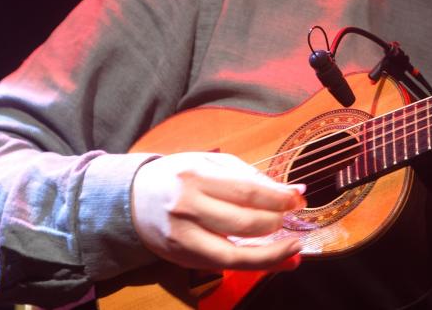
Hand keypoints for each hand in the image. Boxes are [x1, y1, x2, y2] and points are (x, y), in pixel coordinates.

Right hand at [131, 152, 306, 270]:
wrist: (133, 200)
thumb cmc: (178, 177)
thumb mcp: (210, 164)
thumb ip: (250, 176)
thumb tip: (293, 191)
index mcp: (195, 176)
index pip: (247, 191)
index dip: (278, 198)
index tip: (298, 198)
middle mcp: (187, 207)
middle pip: (243, 222)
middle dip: (276, 221)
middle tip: (294, 215)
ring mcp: (183, 236)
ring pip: (235, 254)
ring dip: (272, 253)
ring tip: (294, 246)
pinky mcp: (184, 257)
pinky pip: (226, 266)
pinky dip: (256, 265)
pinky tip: (277, 260)